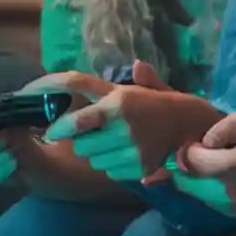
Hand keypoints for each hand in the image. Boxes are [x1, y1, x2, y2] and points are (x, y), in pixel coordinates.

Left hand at [23, 60, 220, 183]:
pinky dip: (113, 165)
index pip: (78, 100)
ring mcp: (128, 147)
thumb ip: (134, 79)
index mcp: (119, 99)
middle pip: (77, 138)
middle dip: (79, 137)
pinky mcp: (137, 166)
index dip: (54, 106)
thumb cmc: (165, 105)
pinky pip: (109, 170)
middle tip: (93, 132)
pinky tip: (127, 154)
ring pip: (92, 157)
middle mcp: (121, 123)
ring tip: (115, 143)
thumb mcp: (149, 88)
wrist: (195, 127)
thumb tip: (137, 66)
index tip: (40, 112)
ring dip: (96, 152)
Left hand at [172, 111, 235, 223]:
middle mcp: (234, 193)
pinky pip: (235, 201)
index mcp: (234, 167)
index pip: (194, 163)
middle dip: (213, 163)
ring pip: (221, 190)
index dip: (191, 151)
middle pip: (207, 177)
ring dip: (226, 177)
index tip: (199, 142)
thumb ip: (225, 128)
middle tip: (231, 149)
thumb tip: (205, 142)